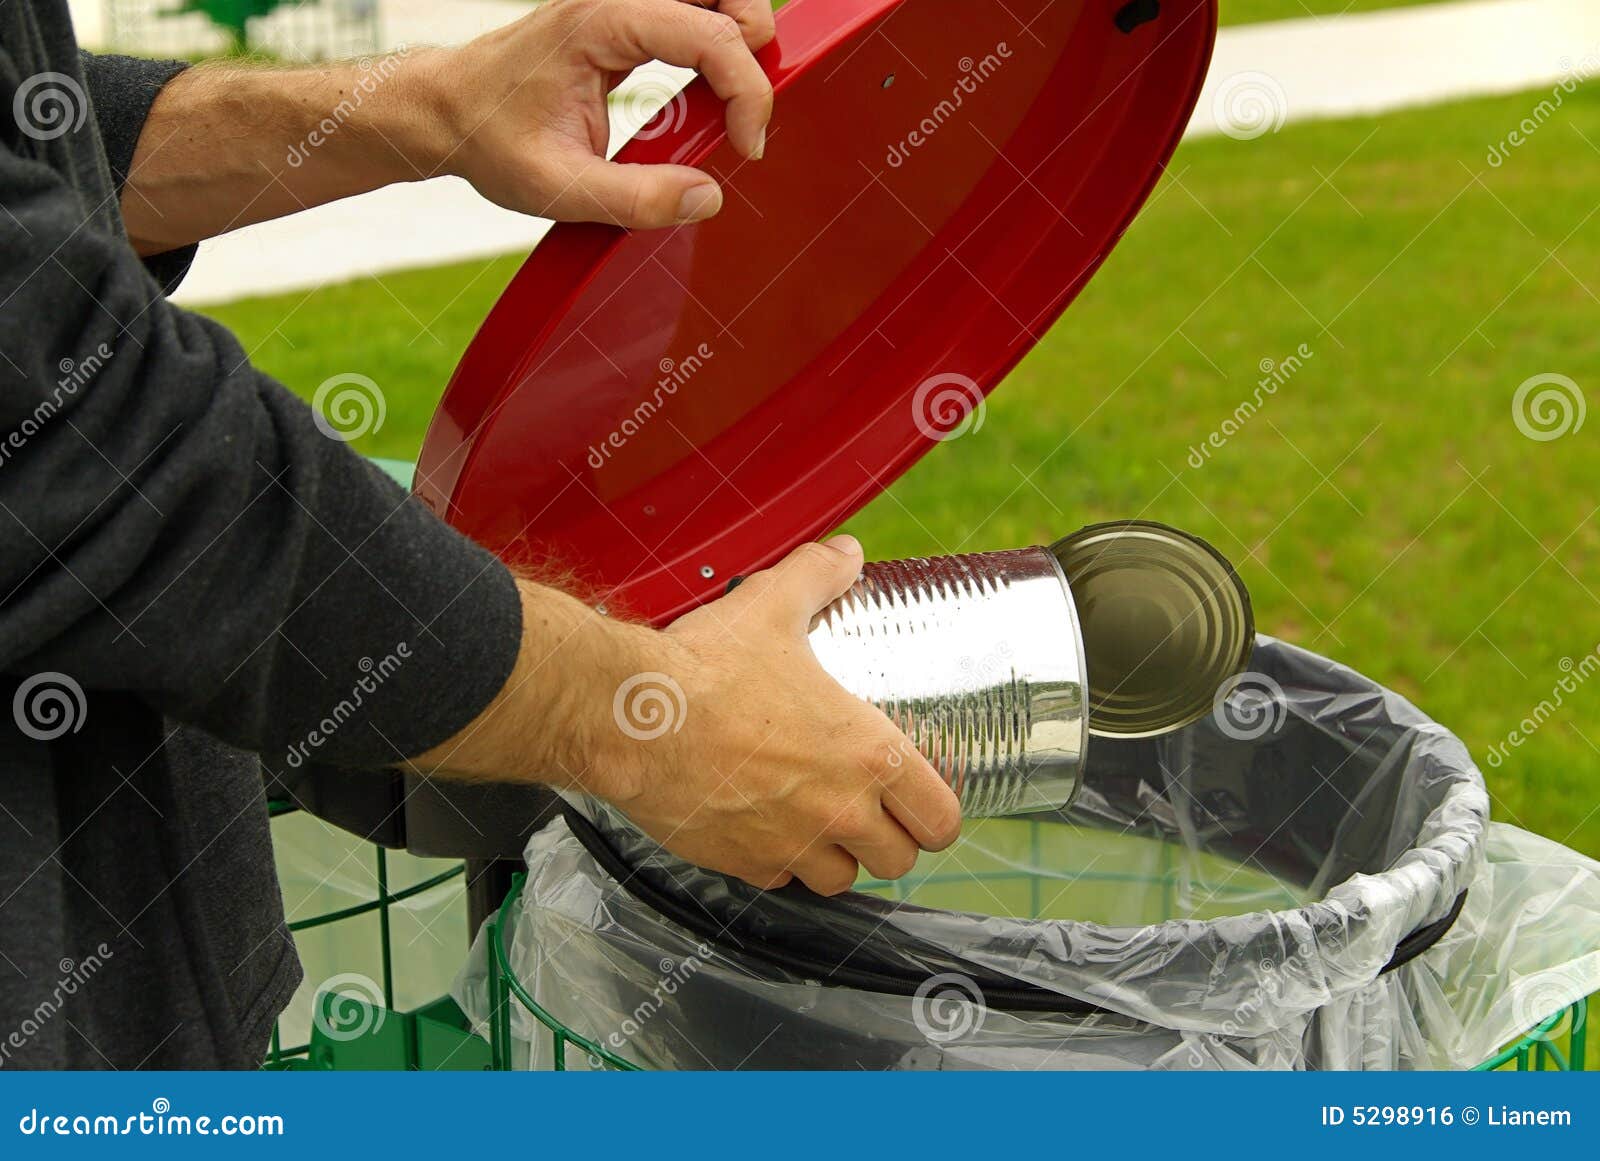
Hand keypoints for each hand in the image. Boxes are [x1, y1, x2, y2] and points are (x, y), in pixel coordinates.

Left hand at [428, 0, 774, 228]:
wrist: (447, 112)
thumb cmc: (492, 140)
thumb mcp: (559, 187)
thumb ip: (636, 198)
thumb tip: (707, 197)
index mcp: (600, 22)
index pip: (706, 32)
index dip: (746, 90)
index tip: (747, 147)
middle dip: (753, 43)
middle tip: (750, 111)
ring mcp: (618, 5)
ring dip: (738, 37)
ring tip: (738, 98)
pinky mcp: (622, 19)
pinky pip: (688, 12)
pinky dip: (715, 44)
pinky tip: (712, 92)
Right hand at [585, 537, 962, 894]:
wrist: (632, 718)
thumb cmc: (706, 669)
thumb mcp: (772, 604)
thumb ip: (818, 575)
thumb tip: (846, 554)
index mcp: (868, 754)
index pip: (940, 818)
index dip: (937, 812)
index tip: (922, 801)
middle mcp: (839, 810)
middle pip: (897, 860)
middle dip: (889, 838)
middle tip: (871, 811)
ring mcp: (790, 845)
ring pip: (840, 879)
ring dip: (837, 856)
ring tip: (820, 822)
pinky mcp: (742, 863)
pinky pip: (779, 881)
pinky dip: (779, 861)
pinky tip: (765, 824)